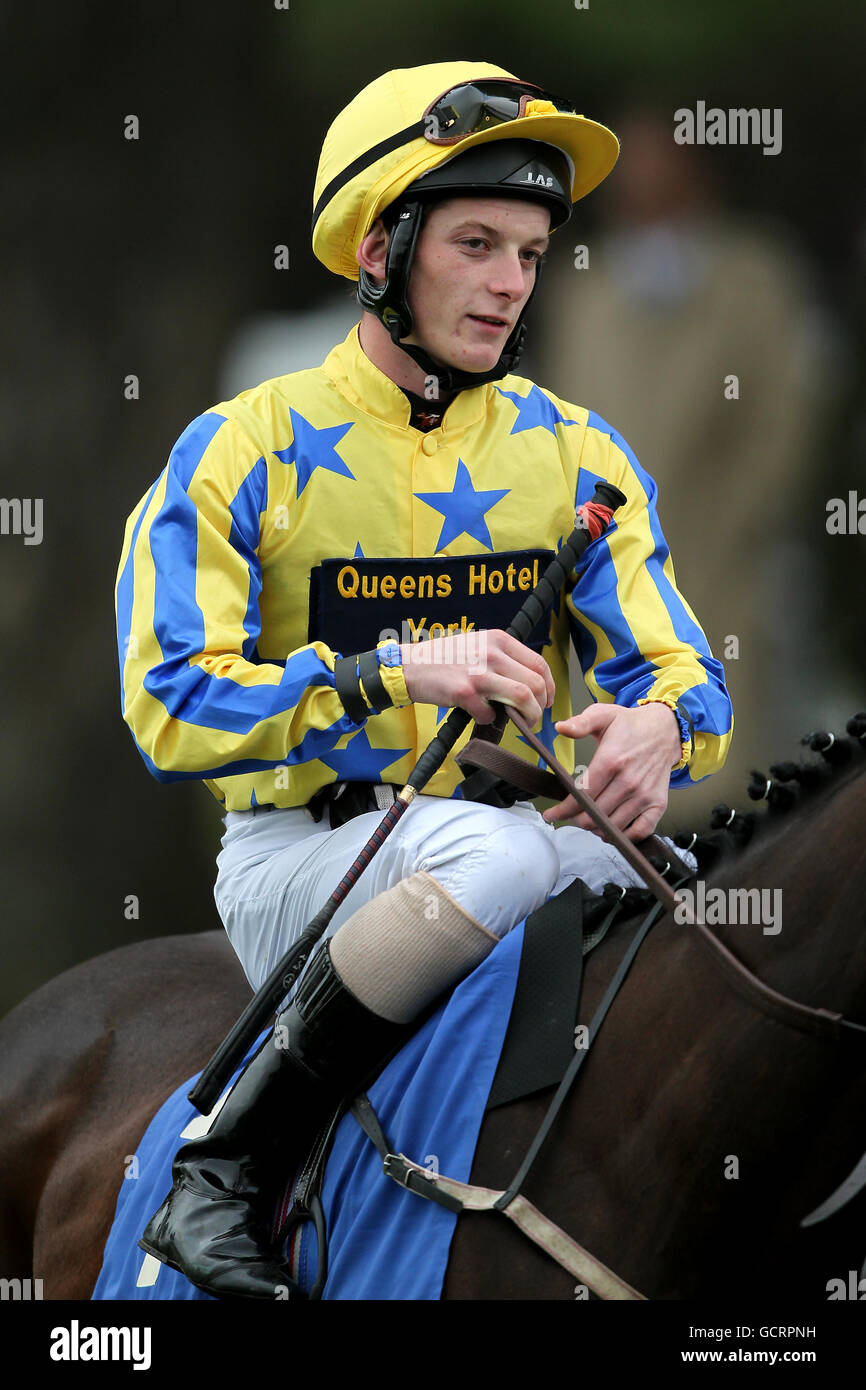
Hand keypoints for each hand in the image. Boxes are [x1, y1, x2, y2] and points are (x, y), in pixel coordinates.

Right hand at [400, 629, 554, 726]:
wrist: (410, 665)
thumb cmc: (444, 659)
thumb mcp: (478, 645)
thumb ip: (503, 659)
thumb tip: (527, 683)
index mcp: (498, 639)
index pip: (539, 663)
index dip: (549, 686)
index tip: (546, 700)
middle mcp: (492, 653)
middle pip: (536, 682)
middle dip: (540, 705)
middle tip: (534, 716)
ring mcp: (479, 672)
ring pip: (523, 697)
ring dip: (527, 716)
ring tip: (521, 722)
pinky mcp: (464, 691)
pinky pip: (490, 713)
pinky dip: (489, 719)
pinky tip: (480, 715)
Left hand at [541, 702, 681, 840]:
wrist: (665, 730)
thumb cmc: (630, 725)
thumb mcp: (603, 715)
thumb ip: (580, 723)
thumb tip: (560, 727)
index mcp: (611, 761)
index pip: (582, 796)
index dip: (563, 810)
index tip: (551, 815)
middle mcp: (628, 781)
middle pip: (594, 815)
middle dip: (576, 819)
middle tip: (570, 814)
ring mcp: (644, 795)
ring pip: (613, 826)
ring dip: (596, 828)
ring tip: (587, 819)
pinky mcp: (658, 803)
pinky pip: (640, 831)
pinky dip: (623, 836)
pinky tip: (611, 829)